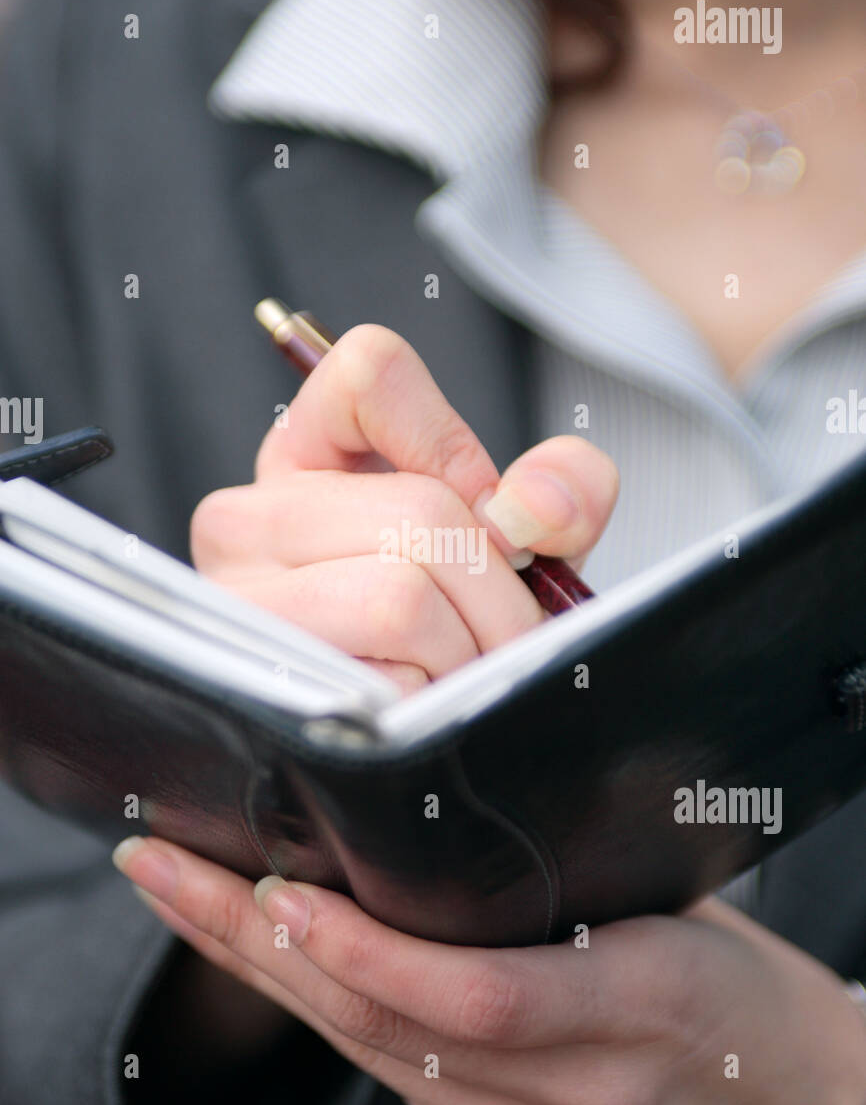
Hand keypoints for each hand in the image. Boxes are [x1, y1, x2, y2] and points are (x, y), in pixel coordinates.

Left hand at [113, 836, 865, 1104]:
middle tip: (170, 870)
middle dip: (256, 944)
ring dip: (276, 985)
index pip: (471, 997)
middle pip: (385, 1029)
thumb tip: (442, 840)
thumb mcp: (681, 920)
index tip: (272, 893)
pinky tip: (285, 981)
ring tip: (195, 909)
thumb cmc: (760, 1013)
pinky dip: (338, 1031)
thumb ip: (563, 896)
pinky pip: (404, 1100)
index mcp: (633, 1014)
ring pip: (375, 1066)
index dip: (360, 951)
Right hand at [190, 324, 618, 691]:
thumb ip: (558, 494)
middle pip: (423, 514)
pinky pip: (386, 682)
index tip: (482, 511)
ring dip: (468, 653)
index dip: (452, 441)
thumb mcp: (514, 545)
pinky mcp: (255, 685)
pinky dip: (428, 705)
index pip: (369, 368)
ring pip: (402, 599)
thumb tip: (531, 511)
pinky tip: (413, 709)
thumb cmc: (453, 623)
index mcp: (305, 456)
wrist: (396, 736)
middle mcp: (246, 519)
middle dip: (501, 593)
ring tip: (460, 672)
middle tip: (507, 636)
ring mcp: (238, 604)